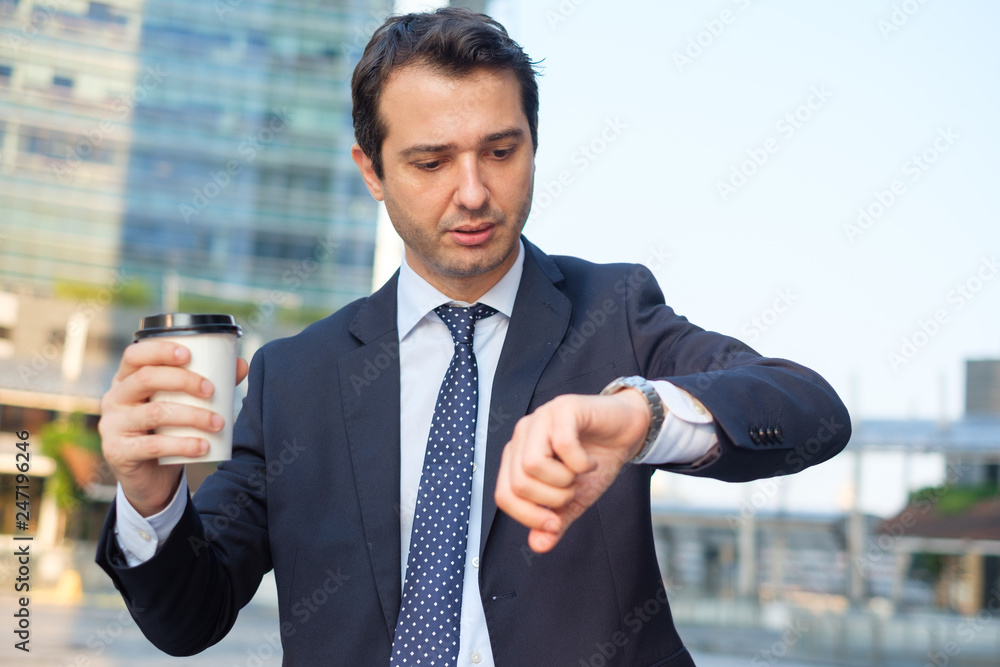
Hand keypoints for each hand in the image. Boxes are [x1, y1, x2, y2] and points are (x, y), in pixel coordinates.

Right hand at [98, 340, 248, 516]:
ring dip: (193, 416)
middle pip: (146, 378)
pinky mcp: (118, 452)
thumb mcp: (183, 405)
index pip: (135, 355)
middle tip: (211, 391)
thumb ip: (210, 384)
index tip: (189, 355)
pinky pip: (153, 445)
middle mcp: (115, 398)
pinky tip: (204, 446)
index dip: (159, 350)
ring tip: (218, 423)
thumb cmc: (168, 430)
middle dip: (184, 380)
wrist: (152, 477)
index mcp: (127, 379)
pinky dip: (183, 445)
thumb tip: (241, 364)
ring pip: (155, 412)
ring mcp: (113, 425)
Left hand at [494, 390, 650, 552]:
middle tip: (573, 490)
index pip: (504, 495)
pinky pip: (563, 445)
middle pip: (518, 483)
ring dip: (564, 481)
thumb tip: (538, 545)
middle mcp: (522, 435)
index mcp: (517, 456)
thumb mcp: (575, 499)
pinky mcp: (563, 407)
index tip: (555, 524)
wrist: (626, 431)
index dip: (529, 517)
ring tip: (579, 474)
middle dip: (552, 499)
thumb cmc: (595, 461)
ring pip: (532, 465)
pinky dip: (581, 463)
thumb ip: (555, 522)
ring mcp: (541, 418)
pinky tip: (590, 461)